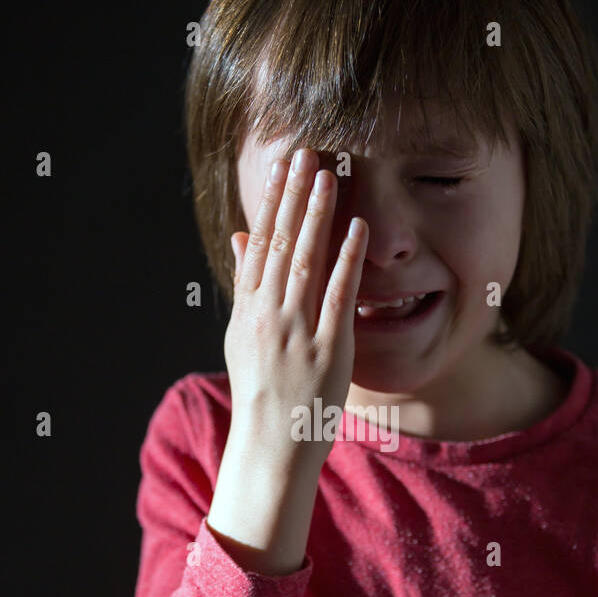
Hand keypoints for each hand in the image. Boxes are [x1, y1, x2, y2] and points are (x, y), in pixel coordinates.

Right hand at [226, 148, 367, 468]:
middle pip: (281, 244)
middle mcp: (268, 315)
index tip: (282, 165)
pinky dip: (346, 261)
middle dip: (293, 195)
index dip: (272, 201)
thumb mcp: (244, 335)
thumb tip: (242, 236)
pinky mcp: (327, 351)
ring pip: (306, 262)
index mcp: (248, 309)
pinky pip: (338, 298)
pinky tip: (355, 229)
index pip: (260, 243)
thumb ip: (247, 284)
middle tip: (305, 152)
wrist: (271, 444)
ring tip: (328, 177)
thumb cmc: (262, 390)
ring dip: (317, 217)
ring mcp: (297, 332)